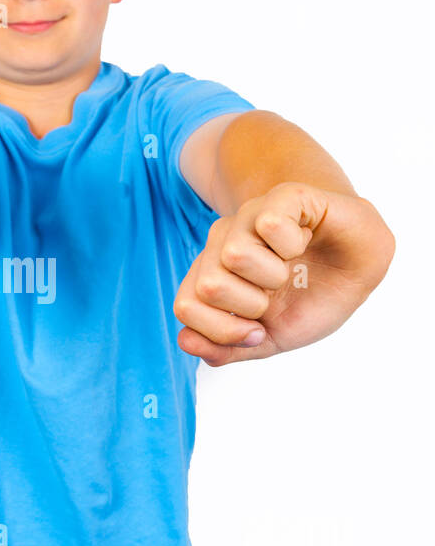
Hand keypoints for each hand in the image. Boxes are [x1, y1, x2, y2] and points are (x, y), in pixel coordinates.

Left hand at [173, 182, 394, 365]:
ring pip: (233, 255)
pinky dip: (293, 245)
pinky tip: (303, 241)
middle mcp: (223, 243)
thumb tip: (185, 341)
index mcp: (213, 275)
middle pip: (208, 286)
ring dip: (273, 276)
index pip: (186, 306)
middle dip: (251, 306)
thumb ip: (225, 348)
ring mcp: (249, 217)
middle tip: (275, 295)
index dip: (222, 330)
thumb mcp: (270, 337)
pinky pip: (268, 224)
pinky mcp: (281, 197)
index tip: (257, 331)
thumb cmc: (312, 298)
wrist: (360, 268)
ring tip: (290, 268)